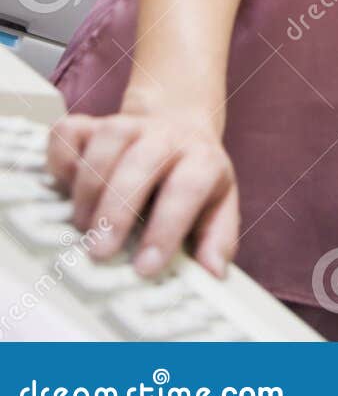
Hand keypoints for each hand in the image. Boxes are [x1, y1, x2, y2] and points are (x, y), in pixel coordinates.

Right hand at [45, 101, 238, 278]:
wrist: (181, 127)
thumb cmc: (195, 178)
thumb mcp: (218, 206)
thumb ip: (217, 239)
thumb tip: (212, 273)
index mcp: (202, 159)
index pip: (188, 189)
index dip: (165, 229)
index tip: (145, 267)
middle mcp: (166, 136)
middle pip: (141, 163)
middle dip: (117, 211)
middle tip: (100, 251)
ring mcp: (129, 125)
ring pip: (107, 141)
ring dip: (89, 187)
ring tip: (84, 226)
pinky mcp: (94, 123)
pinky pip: (71, 132)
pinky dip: (61, 159)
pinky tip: (65, 187)